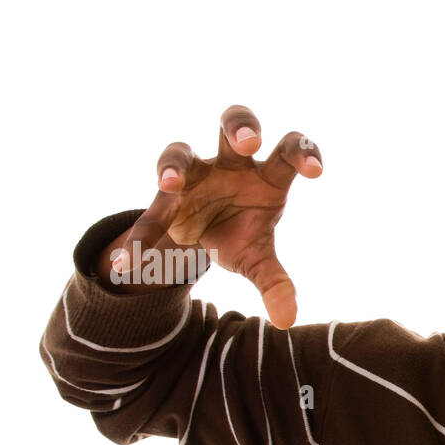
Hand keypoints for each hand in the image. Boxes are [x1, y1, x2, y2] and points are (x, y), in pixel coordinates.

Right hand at [105, 105, 322, 328]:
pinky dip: (139, 238)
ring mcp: (192, 175)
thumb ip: (275, 283)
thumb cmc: (239, 236)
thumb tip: (287, 320)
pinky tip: (128, 265)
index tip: (316, 172)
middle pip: (234, 124)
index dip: (302, 152)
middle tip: (247, 142)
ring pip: (179, 150)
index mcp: (265, 176)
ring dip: (172, 166)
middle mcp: (229, 165)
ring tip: (169, 185)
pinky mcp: (163, 197)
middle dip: (240, 127)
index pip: (288, 150)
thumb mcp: (258, 260)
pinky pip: (149, 214)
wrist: (199, 241)